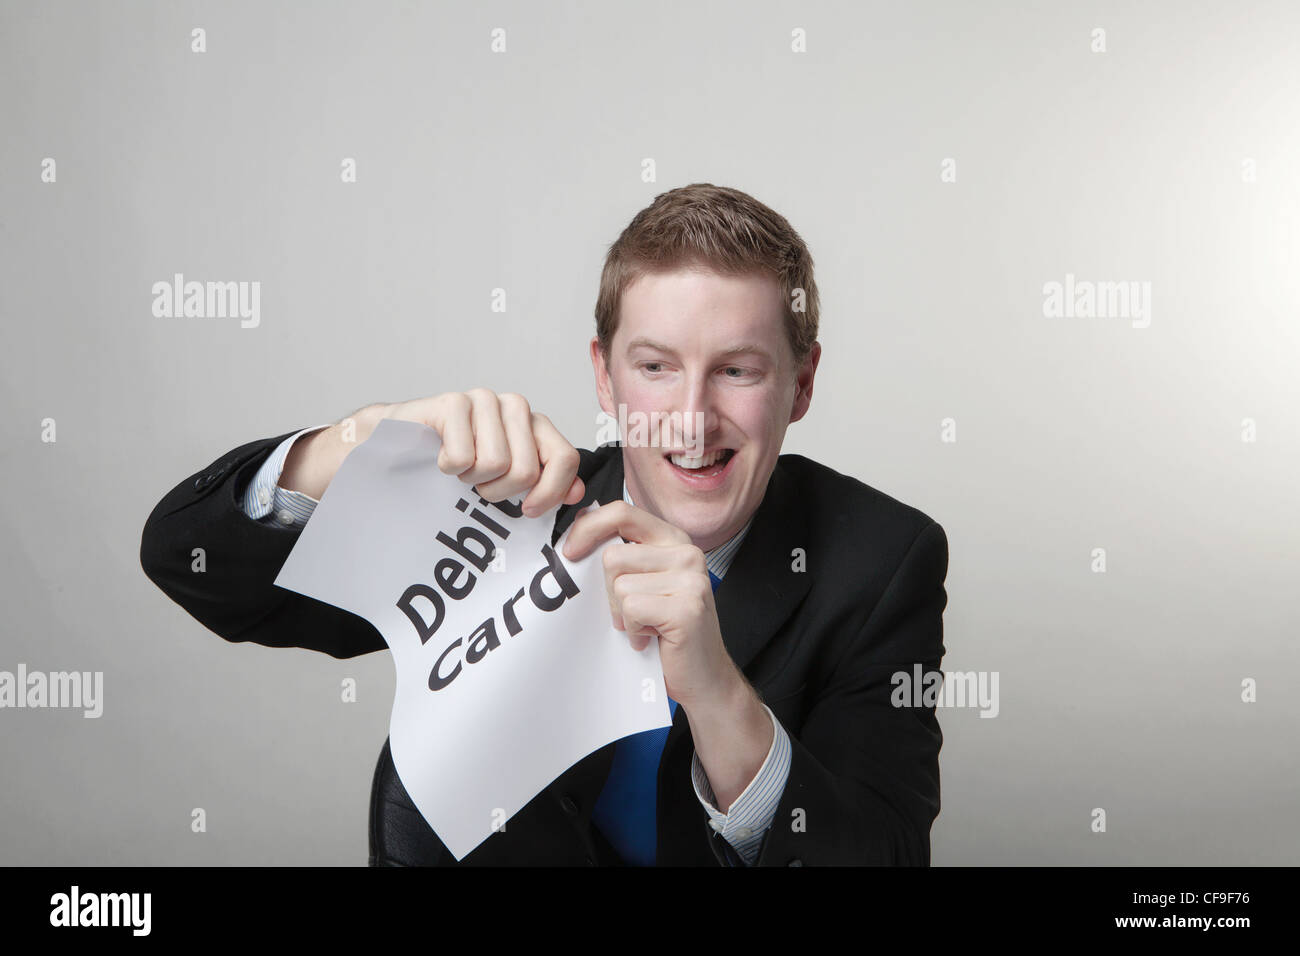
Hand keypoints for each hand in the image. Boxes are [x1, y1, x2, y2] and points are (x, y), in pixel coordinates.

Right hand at [280, 389, 585, 513]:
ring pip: (496, 464)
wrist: (400, 448)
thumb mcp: (505, 481)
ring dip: (472, 481)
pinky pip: (463, 456)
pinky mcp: (452, 402)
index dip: (550, 493)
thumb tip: (577, 494)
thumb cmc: (457, 465)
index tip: (527, 512)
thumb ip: (545, 485)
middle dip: (501, 492)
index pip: (566, 458)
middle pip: (528, 469)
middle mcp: (515, 407)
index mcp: (535, 425)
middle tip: (480, 487)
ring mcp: (484, 400)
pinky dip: (449, 469)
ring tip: (461, 472)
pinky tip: (441, 458)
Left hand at [561, 500, 742, 711]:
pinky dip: (633, 631)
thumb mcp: (644, 582)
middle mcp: (687, 553)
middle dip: (609, 592)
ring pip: (620, 586)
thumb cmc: (665, 631)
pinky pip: (632, 609)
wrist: (702, 676)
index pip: (622, 512)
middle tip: (631, 614)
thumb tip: (580, 525)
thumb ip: (623, 554)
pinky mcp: (687, 608)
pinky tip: (652, 638)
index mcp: (673, 539)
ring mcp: (691, 579)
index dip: (588, 527)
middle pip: (614, 556)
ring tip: (646, 626)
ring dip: (622, 615)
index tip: (570, 552)